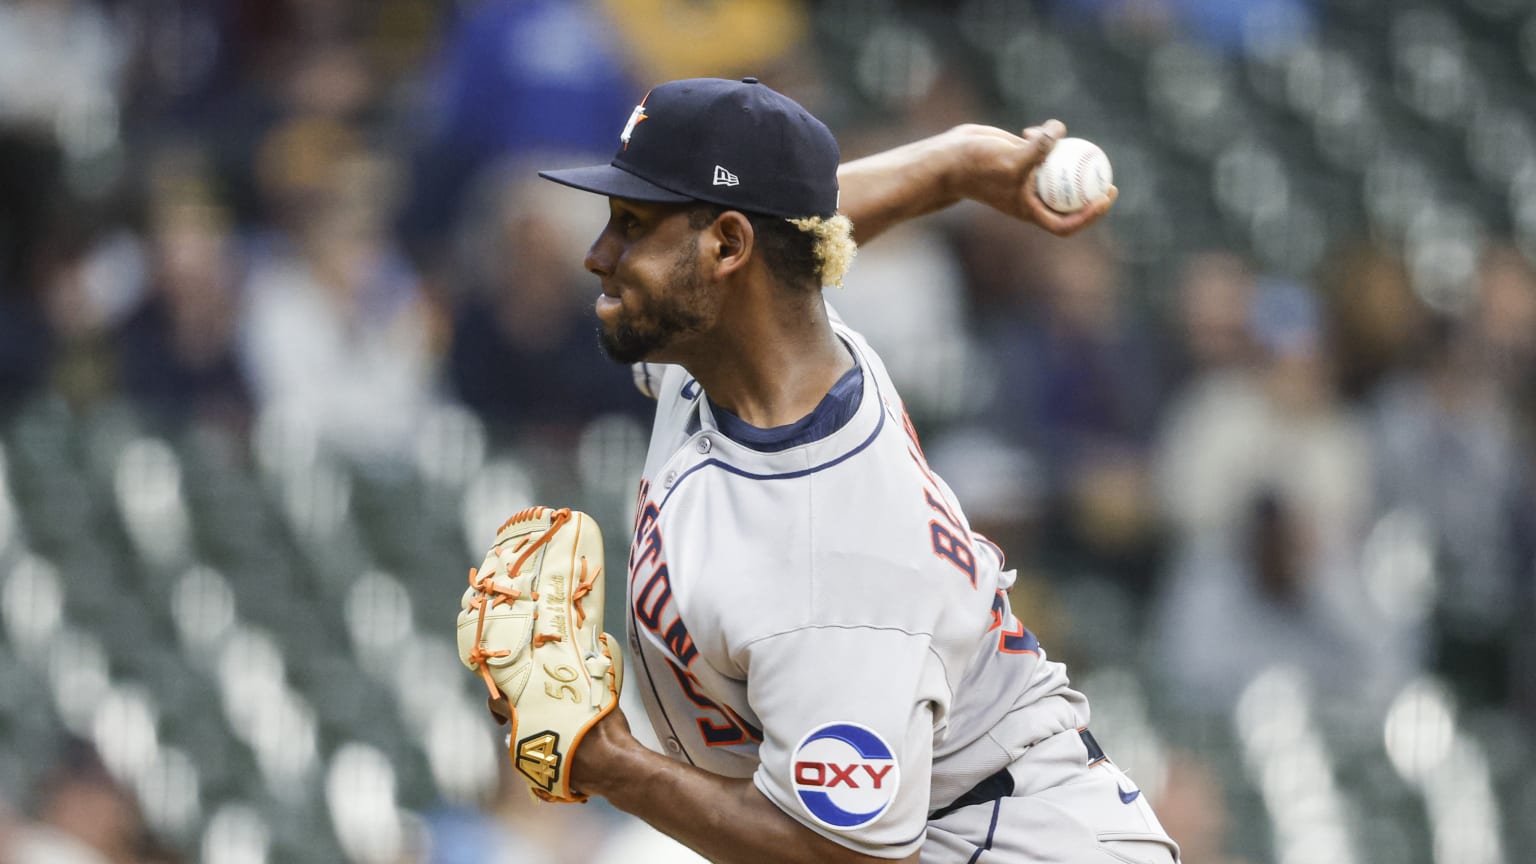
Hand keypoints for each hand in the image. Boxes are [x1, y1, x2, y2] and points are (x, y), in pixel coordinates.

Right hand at [948, 120, 1116, 235]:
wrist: (951, 158)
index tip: (1104, 198)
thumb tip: (1061, 129)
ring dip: (1069, 161)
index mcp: (1030, 210)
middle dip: (1090, 191)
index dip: (1089, 215)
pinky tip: (1040, 128)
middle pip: (1069, 201)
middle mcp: (1031, 197)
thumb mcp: (1012, 158)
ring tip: (1084, 148)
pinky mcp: (1019, 159)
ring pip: (1057, 173)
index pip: (1066, 224)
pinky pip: (1041, 152)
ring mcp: (1026, 178)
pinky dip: (1044, 141)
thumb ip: (1039, 146)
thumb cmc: (978, 168)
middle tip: (1107, 175)